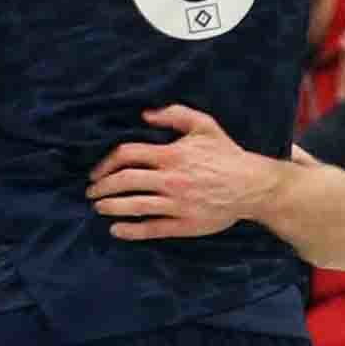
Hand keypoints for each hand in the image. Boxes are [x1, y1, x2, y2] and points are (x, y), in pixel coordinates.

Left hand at [88, 104, 276, 241]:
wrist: (253, 186)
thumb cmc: (227, 154)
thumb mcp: (204, 125)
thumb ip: (174, 114)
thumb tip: (145, 115)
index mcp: (171, 155)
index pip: (127, 155)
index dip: (106, 163)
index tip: (96, 172)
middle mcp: (171, 179)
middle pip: (124, 181)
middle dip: (102, 187)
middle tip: (91, 193)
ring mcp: (177, 204)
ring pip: (134, 206)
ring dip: (110, 207)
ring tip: (99, 208)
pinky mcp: (185, 224)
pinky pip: (152, 229)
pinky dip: (131, 231)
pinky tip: (116, 230)